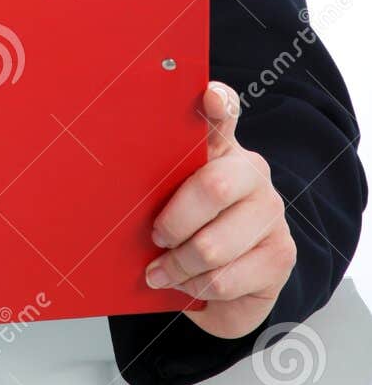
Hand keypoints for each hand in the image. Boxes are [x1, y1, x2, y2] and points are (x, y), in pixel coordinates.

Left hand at [145, 80, 297, 338]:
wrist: (226, 283)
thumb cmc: (187, 228)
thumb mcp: (167, 197)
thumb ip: (154, 175)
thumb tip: (105, 160)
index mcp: (220, 147)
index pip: (224, 112)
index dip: (217, 102)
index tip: (207, 96)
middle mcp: (251, 171)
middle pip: (212, 186)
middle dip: (172, 222)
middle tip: (155, 237)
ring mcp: (271, 212)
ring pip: (213, 245)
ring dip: (178, 265)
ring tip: (163, 270)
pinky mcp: (280, 255)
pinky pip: (225, 279)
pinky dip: (196, 288)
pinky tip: (188, 284)